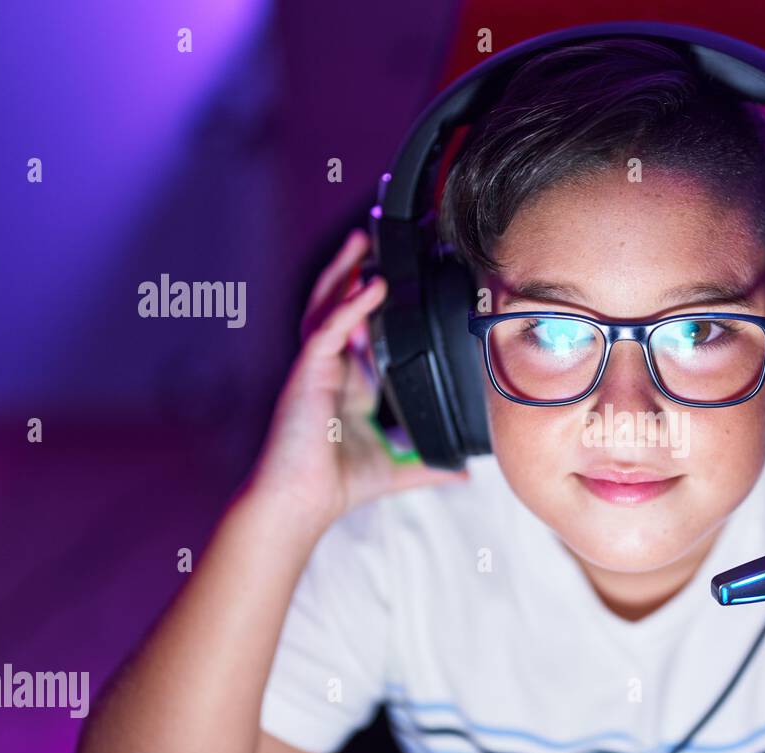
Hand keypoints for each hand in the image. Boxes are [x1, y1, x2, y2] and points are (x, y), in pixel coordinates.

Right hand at [246, 229, 467, 529]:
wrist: (301, 502)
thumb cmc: (336, 485)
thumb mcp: (396, 469)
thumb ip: (428, 465)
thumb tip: (463, 472)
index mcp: (350, 384)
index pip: (362, 331)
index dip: (376, 303)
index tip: (399, 277)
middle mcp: (330, 369)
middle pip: (337, 306)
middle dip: (352, 271)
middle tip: (372, 238)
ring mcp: (315, 368)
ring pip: (325, 306)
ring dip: (344, 272)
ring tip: (361, 239)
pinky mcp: (307, 373)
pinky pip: (329, 328)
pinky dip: (350, 306)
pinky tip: (371, 286)